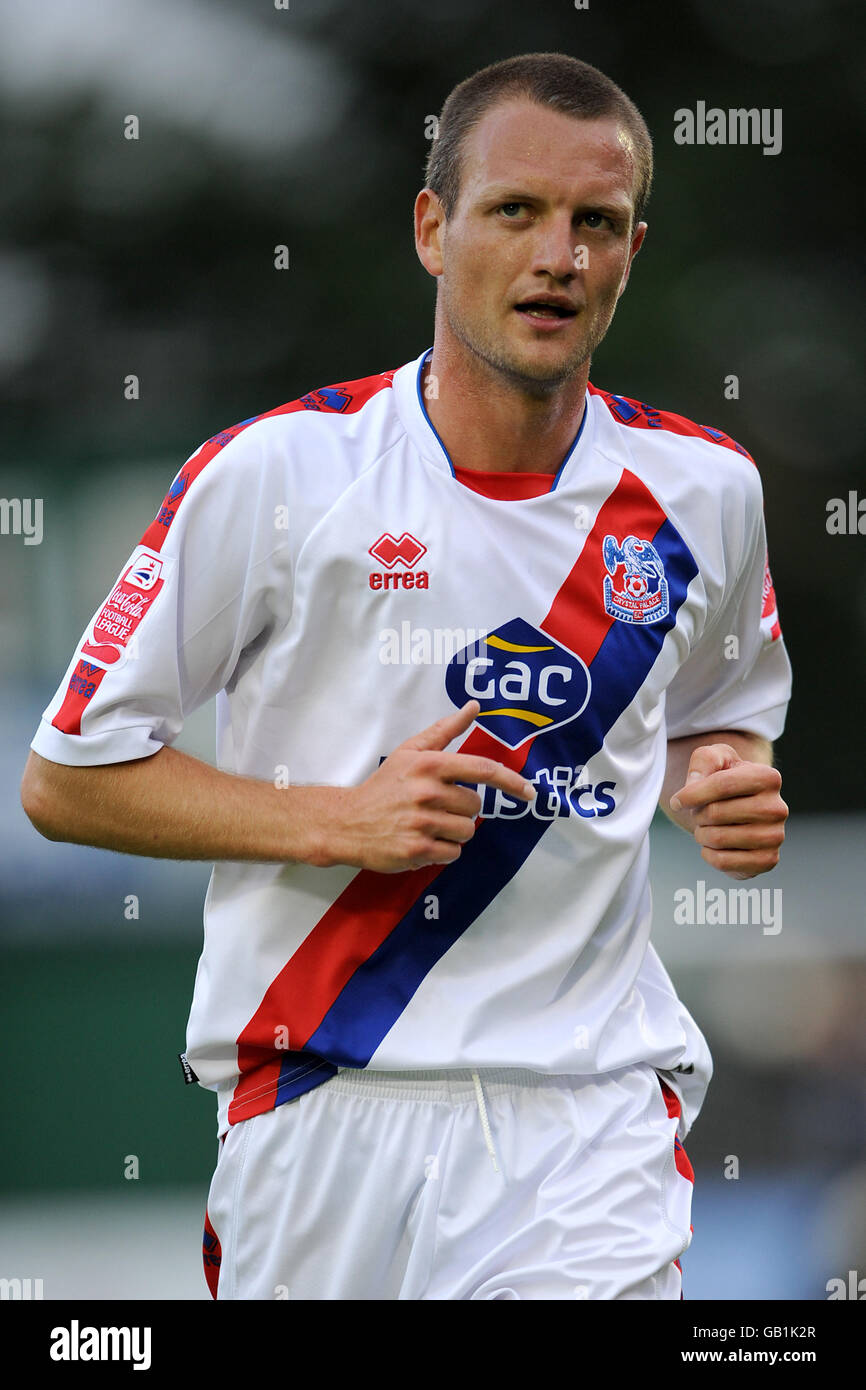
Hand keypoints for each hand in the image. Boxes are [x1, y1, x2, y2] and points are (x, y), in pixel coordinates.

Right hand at [324, 700, 535, 873]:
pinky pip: (452, 853)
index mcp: (429, 765)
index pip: (482, 770)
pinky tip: (421, 840)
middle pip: (476, 807)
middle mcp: (426, 792)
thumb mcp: (410, 752)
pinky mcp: (416, 850)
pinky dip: (442, 851)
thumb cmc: (384, 786)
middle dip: (462, 810)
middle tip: (435, 807)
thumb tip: (474, 707)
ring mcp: (421, 823)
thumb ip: (445, 730)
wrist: (347, 821)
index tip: (530, 792)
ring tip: (427, 825)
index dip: (511, 781)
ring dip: (453, 832)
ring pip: (466, 832)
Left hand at [669, 743, 787, 879]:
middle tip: (700, 814)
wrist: (741, 811)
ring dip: (701, 834)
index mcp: (768, 778)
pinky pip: (724, 862)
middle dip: (698, 814)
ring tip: (706, 828)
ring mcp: (775, 836)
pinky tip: (714, 846)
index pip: (722, 784)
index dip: (692, 794)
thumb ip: (704, 760)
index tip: (677, 801)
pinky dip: (709, 854)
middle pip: (716, 813)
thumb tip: (694, 784)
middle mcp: (777, 807)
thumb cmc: (726, 780)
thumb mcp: (715, 759)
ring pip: (718, 838)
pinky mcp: (767, 860)